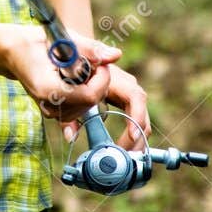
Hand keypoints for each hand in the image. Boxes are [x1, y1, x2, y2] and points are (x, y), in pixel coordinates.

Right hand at [0, 24, 130, 139]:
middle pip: (90, 103)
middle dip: (98, 82)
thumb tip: (116, 55)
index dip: (102, 79)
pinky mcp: (54, 112)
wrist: (13, 52)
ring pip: (87, 107)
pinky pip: (80, 108)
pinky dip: (84, 93)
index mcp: (48, 88)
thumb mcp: (63, 38)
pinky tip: (76, 78)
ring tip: (81, 69)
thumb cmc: (35, 41)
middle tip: (91, 62)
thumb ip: (90, 48)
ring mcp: (50, 111)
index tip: (101, 63)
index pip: (89, 95)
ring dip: (92, 87)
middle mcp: (48, 105)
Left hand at [60, 27, 150, 152]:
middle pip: (142, 114)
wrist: (83, 52)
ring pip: (142, 122)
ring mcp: (129, 96)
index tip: (132, 135)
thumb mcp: (74, 79)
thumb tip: (70, 133)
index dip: (137, 116)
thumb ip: (70, 101)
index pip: (135, 97)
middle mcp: (128, 88)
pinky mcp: (126, 104)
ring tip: (125, 159)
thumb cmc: (78, 62)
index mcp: (118, 79)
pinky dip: (132, 139)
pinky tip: (124, 153)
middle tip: (125, 156)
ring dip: (136, 142)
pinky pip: (135, 123)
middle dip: (137, 138)